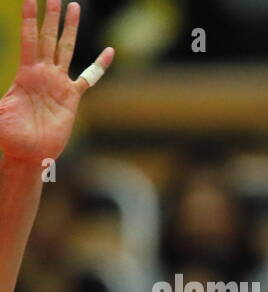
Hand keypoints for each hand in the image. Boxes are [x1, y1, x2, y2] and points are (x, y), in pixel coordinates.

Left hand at [0, 0, 113, 165]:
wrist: (28, 152)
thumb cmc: (8, 135)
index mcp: (25, 73)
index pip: (28, 39)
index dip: (28, 19)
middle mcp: (43, 73)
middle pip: (47, 38)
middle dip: (50, 17)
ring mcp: (58, 83)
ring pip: (66, 49)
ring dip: (69, 29)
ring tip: (73, 7)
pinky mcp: (72, 97)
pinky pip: (89, 78)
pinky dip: (99, 66)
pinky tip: (109, 52)